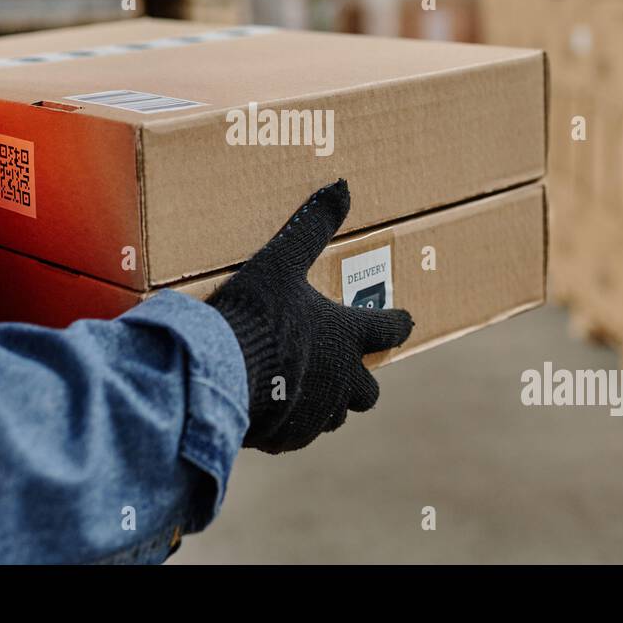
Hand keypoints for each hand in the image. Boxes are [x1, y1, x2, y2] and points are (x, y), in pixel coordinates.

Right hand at [207, 179, 413, 453]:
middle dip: (361, 380)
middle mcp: (341, 381)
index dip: (398, 323)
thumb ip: (311, 225)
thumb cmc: (255, 313)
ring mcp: (315, 414)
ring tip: (301, 385)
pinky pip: (296, 434)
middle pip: (369, 392)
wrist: (217, 371)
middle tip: (343, 365)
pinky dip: (289, 421)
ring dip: (326, 402)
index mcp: (346, 336)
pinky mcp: (286, 436)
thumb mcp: (281, 260)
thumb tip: (342, 186)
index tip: (405, 320)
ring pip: (334, 417)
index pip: (389, 330)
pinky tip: (267, 406)